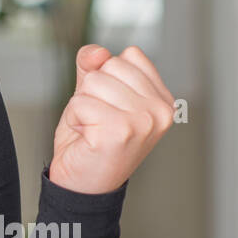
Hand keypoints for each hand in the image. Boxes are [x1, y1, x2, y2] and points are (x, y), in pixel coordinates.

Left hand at [49, 44, 174, 194]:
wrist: (82, 185)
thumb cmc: (90, 139)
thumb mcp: (94, 94)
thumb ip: (94, 66)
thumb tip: (96, 52)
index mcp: (163, 99)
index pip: (129, 55)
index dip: (107, 76)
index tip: (111, 106)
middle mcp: (161, 110)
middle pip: (110, 65)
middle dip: (92, 91)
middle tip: (98, 121)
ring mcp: (144, 121)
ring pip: (93, 82)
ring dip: (81, 106)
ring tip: (92, 130)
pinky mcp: (120, 131)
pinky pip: (80, 103)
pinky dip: (74, 119)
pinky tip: (87, 138)